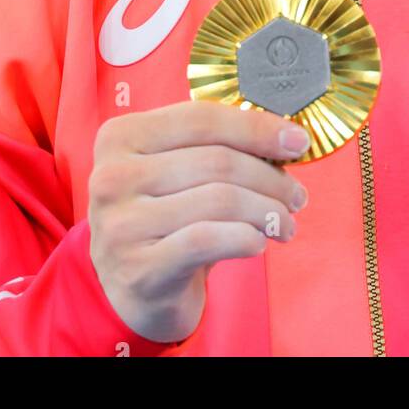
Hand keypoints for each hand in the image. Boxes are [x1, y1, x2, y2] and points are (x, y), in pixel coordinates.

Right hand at [88, 100, 309, 343]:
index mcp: (120, 136)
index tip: (297, 141)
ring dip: (267, 211)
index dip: (256, 127)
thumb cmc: (164, 219)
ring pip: (220, 200)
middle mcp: (111, 176)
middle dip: (270, 177)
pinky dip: (247, 237)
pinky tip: (258, 242)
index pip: (201, 118)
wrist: (132, 290)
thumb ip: (216, 145)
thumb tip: (286, 137)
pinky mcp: (139, 268)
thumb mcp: (176, 171)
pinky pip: (210, 240)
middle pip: (216, 160)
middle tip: (296, 195)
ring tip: (285, 223)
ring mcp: (121, 224)